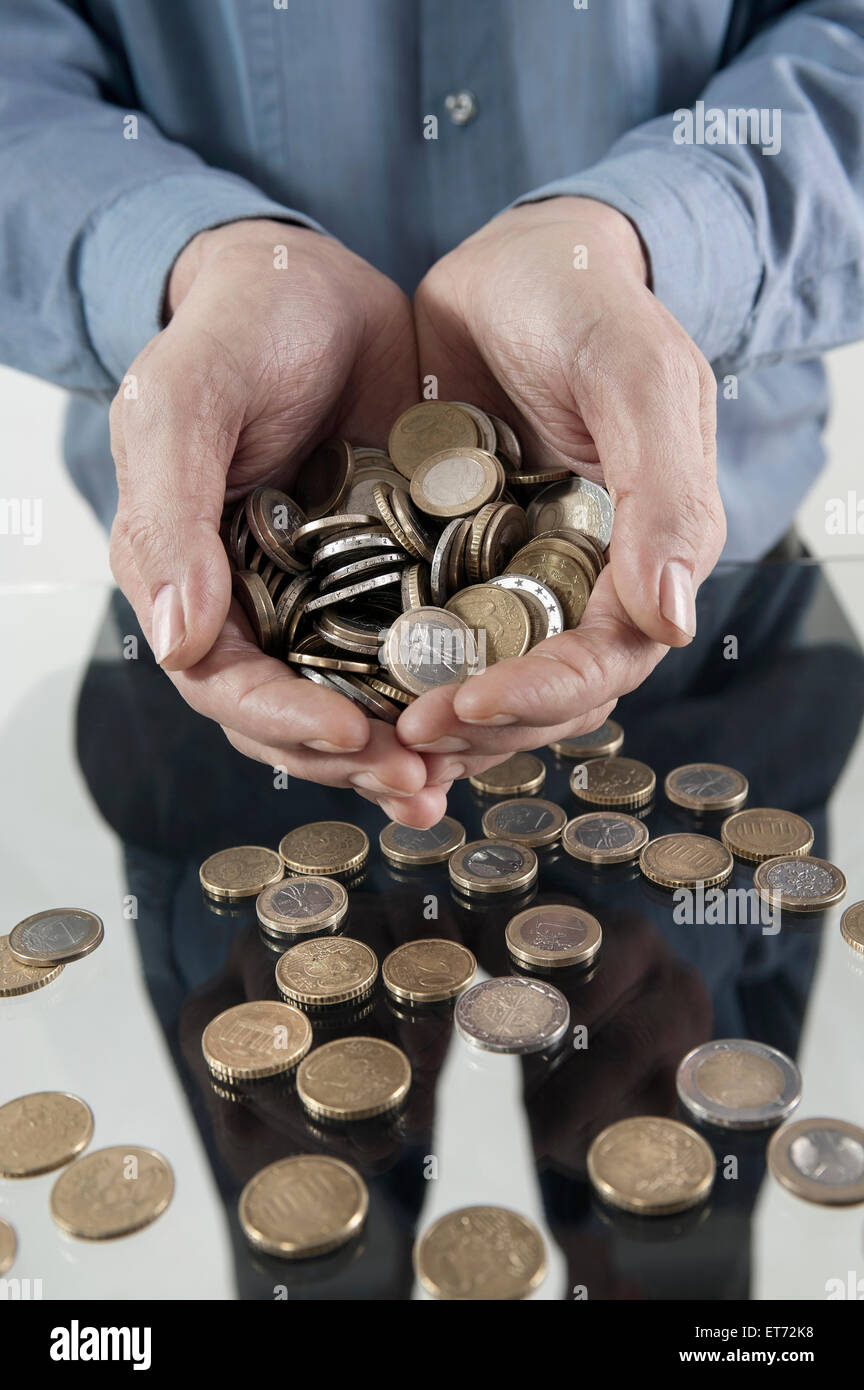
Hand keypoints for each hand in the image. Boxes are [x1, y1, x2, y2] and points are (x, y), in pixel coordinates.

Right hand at [109, 219, 444, 824]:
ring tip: (453, 779)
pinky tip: (488, 714)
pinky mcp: (388, 574)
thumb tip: (176, 643)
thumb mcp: (187, 401)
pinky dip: (443, 688)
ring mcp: (324, 594)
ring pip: (354, 697)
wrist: (311, 280)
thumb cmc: (234, 329)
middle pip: (291, 713)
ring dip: (401, 746)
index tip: (351, 735)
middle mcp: (256, 602)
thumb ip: (172, 516)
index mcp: (191, 574)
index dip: (282, 718)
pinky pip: (413, 649)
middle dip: (352, 757)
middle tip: (420, 784)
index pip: (222, 679)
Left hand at [398, 197, 725, 784]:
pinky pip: (427, 634)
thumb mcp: (633, 377)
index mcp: (641, 555)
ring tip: (367, 741)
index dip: (539, 695)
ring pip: (483, 678)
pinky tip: (342, 692)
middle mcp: (581, 581)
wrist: (514, 261)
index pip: (604, 660)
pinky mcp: (453, 562)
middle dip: (478, 725)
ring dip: (433, 720)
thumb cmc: (586, 304)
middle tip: (402, 739)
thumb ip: (664, 494)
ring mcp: (514, 576)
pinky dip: (394, 671)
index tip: (463, 704)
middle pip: (541, 692)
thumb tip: (674, 623)